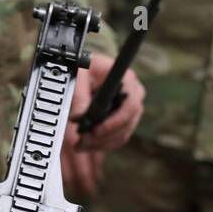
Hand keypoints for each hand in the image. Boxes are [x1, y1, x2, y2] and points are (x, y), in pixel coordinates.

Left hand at [61, 53, 144, 197]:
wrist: (87, 68)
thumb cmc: (86, 66)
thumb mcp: (80, 75)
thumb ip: (79, 95)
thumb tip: (78, 117)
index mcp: (127, 79)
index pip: (130, 105)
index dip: (115, 122)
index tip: (96, 130)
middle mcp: (134, 95)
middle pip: (127, 124)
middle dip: (104, 136)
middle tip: (82, 141)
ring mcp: (131, 110)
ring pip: (121, 135)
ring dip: (100, 144)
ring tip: (80, 145)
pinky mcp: (124, 121)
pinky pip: (117, 138)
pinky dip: (101, 144)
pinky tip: (85, 145)